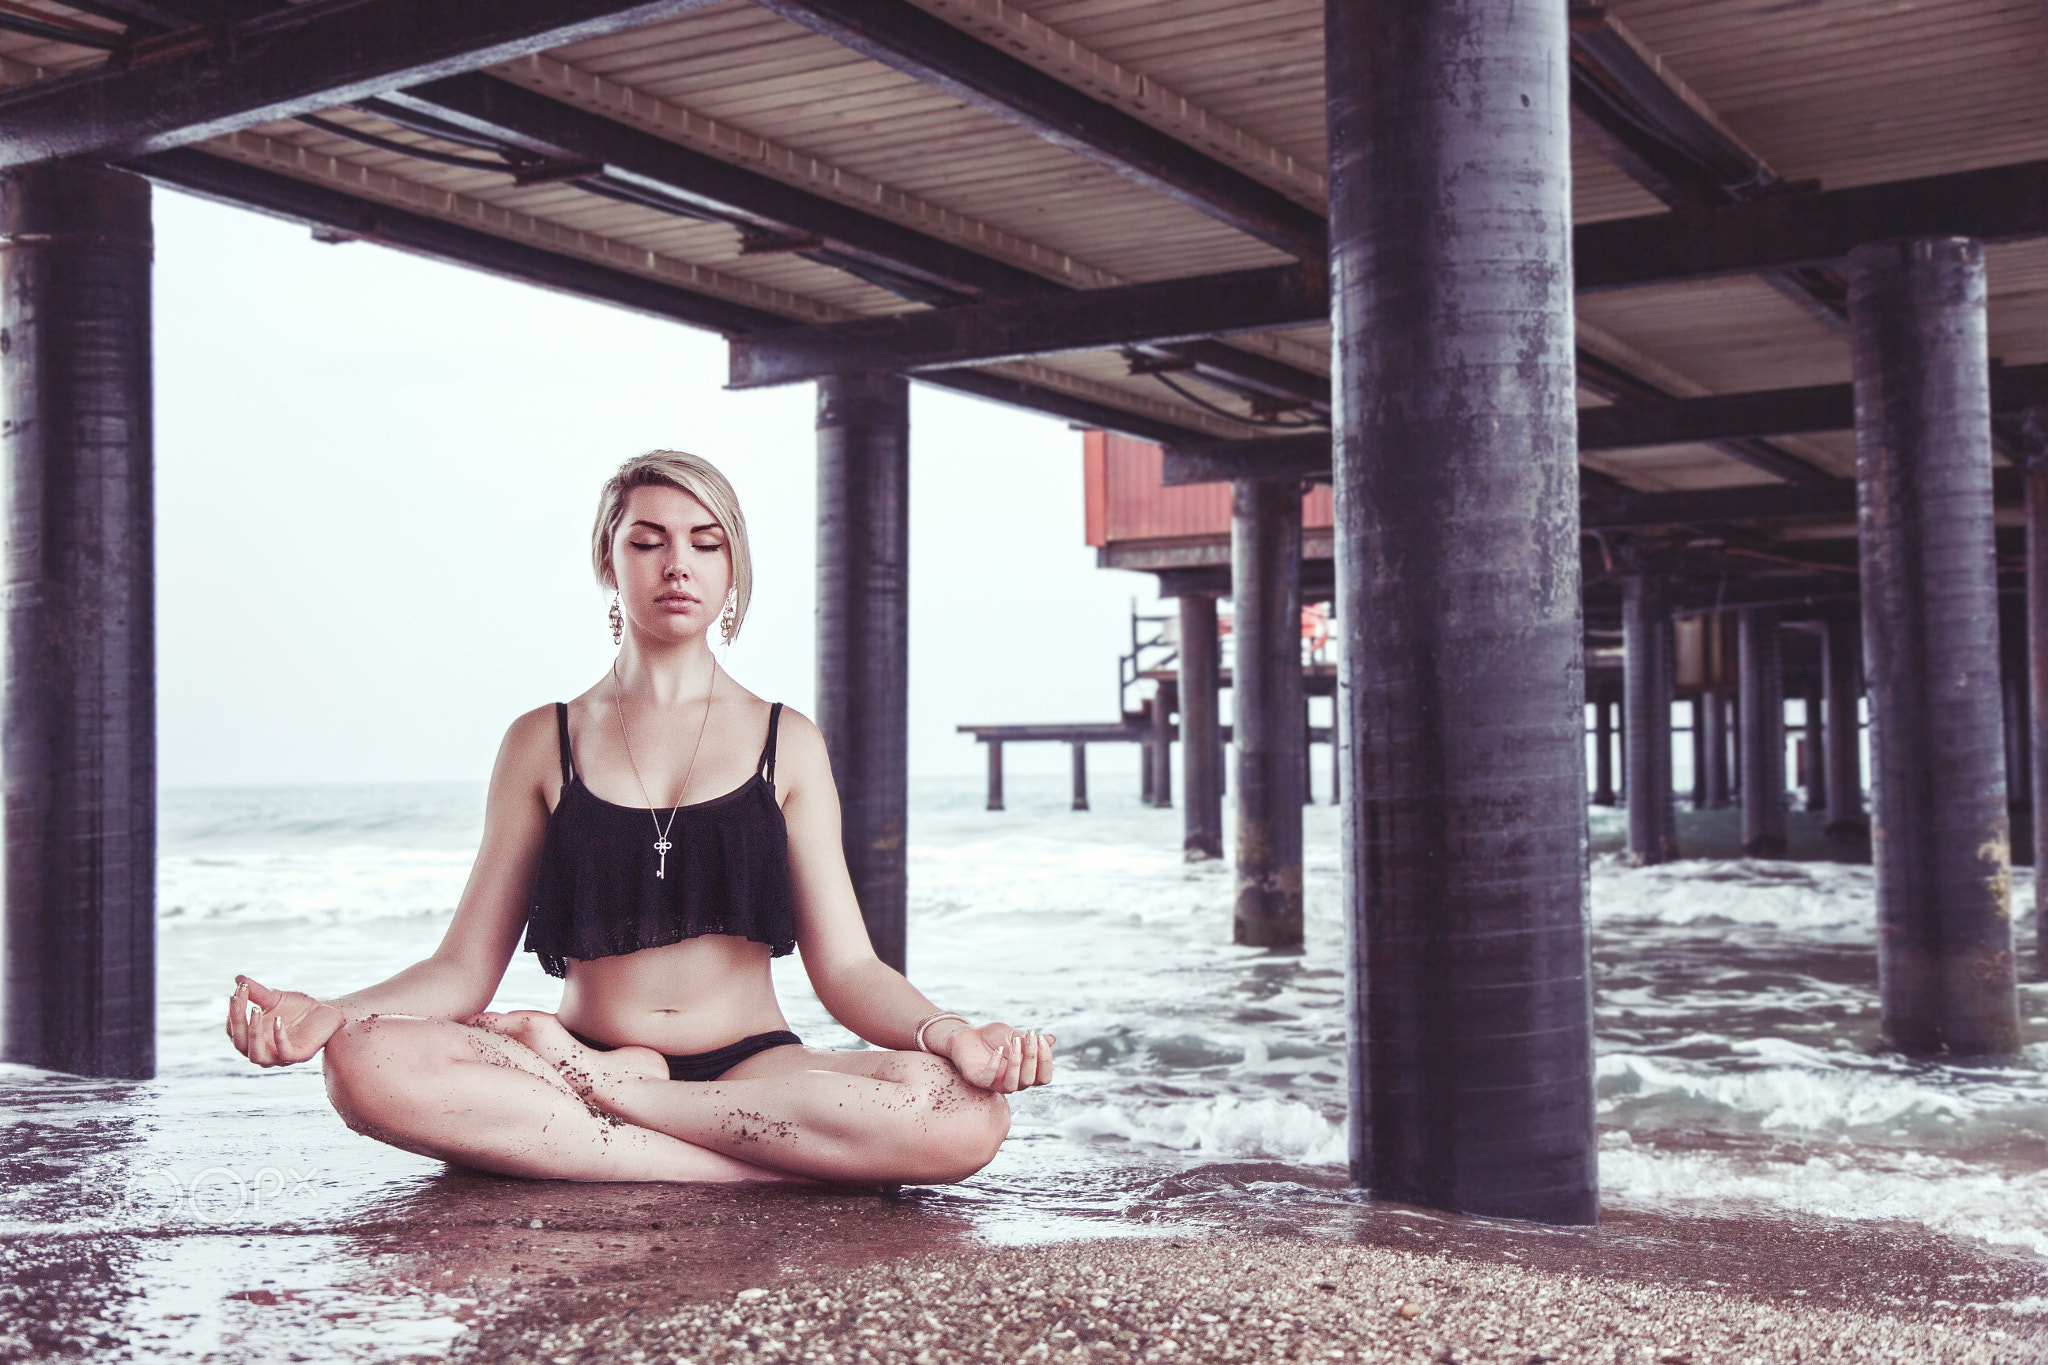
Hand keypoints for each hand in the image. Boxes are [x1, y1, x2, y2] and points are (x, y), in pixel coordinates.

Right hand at [226, 975, 345, 1066]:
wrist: (327, 1013)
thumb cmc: (298, 1008)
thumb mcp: (275, 998)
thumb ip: (257, 992)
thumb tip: (238, 979)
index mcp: (253, 1038)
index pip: (234, 1029)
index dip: (233, 1011)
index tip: (239, 989)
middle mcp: (262, 1051)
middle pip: (240, 1043)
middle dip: (238, 1021)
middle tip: (238, 998)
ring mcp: (279, 1056)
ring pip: (256, 1055)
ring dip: (253, 1033)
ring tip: (255, 1010)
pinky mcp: (297, 1056)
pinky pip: (284, 1052)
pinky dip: (279, 1037)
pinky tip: (278, 1020)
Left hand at [939, 1022, 1054, 1093]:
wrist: (965, 1035)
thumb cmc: (991, 1037)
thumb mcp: (1012, 1035)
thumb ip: (1029, 1041)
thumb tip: (1052, 1039)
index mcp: (1023, 1074)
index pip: (1043, 1078)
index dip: (1046, 1061)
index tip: (1041, 1038)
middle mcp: (1012, 1082)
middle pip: (1030, 1080)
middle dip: (1032, 1056)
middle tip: (1028, 1034)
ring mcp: (994, 1083)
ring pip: (1013, 1085)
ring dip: (1016, 1063)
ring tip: (1014, 1042)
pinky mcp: (977, 1080)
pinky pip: (989, 1080)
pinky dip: (995, 1065)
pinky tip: (998, 1050)